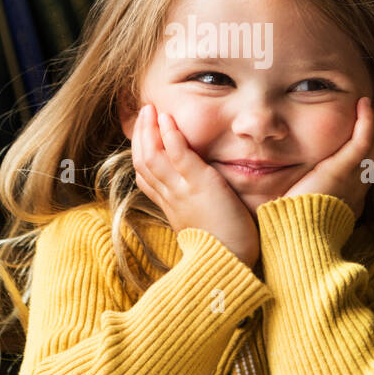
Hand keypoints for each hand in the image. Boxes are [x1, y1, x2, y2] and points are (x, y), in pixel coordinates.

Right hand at [131, 104, 260, 267]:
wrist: (232, 266)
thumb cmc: (228, 250)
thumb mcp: (206, 225)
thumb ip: (200, 209)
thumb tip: (206, 199)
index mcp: (172, 208)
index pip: (146, 178)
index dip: (141, 155)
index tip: (143, 137)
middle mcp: (171, 198)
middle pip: (142, 163)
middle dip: (141, 136)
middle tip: (144, 113)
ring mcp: (182, 192)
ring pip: (152, 157)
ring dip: (150, 129)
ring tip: (151, 108)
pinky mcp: (199, 186)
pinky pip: (177, 156)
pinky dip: (169, 135)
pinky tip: (167, 119)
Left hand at [278, 97, 373, 218]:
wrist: (295, 236)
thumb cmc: (292, 227)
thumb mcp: (305, 211)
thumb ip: (305, 198)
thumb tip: (290, 194)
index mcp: (350, 201)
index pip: (368, 171)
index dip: (372, 151)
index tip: (366, 134)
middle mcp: (358, 190)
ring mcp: (354, 180)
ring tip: (370, 103)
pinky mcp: (343, 170)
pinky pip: (364, 141)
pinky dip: (367, 121)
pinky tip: (365, 104)